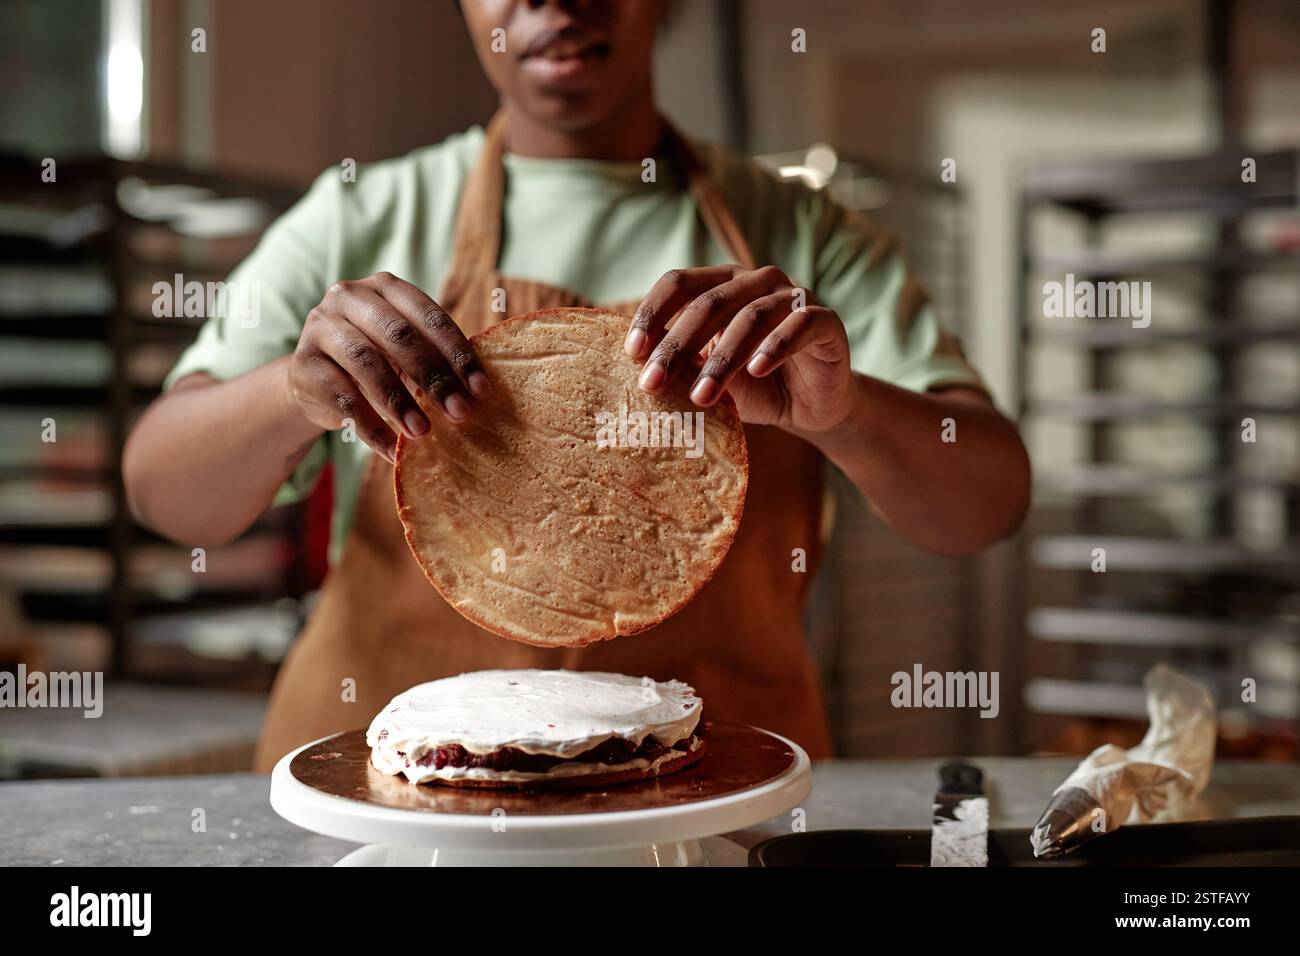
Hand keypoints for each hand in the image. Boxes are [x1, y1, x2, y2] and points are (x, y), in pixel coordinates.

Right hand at [287, 272, 488, 461]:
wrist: (314, 379)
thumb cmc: (376, 361)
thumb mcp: (404, 351)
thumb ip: (435, 359)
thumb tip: (479, 393)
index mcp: (385, 287)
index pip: (429, 317)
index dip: (458, 354)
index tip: (481, 390)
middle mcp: (349, 297)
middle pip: (399, 337)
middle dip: (434, 378)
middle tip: (459, 413)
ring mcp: (321, 327)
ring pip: (367, 364)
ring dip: (400, 402)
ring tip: (423, 432)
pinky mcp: (303, 364)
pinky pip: (342, 399)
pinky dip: (371, 429)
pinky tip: (392, 451)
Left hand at [626, 264, 852, 433]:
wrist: (811, 409)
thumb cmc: (756, 388)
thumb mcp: (713, 378)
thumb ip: (686, 365)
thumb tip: (641, 366)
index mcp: (723, 285)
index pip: (680, 283)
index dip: (653, 313)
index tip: (632, 352)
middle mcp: (757, 281)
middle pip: (710, 302)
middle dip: (677, 345)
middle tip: (652, 383)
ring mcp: (794, 297)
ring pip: (751, 316)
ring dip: (722, 358)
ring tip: (701, 396)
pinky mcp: (827, 321)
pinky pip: (800, 325)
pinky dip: (775, 346)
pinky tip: (756, 370)